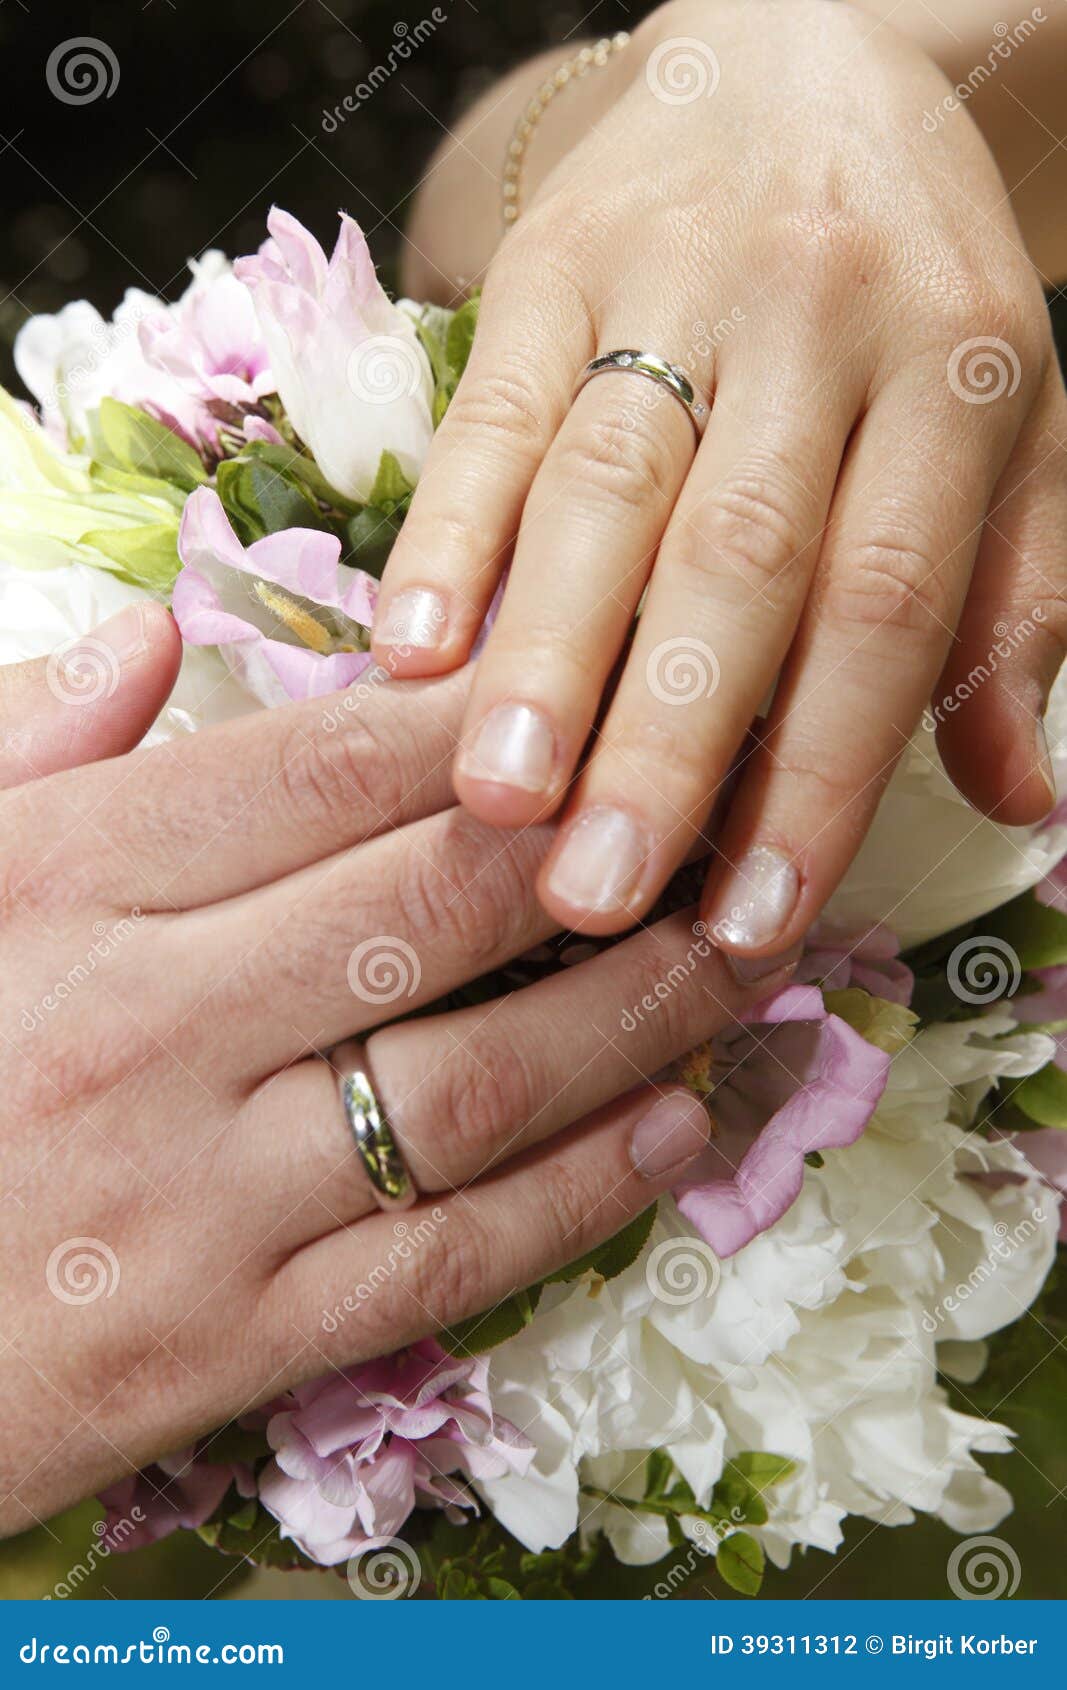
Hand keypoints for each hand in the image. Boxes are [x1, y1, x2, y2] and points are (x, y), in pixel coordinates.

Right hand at [0, 606, 790, 1533]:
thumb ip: (22, 745)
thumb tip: (158, 637)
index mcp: (65, 885)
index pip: (327, 769)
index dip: (496, 721)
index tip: (608, 687)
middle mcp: (145, 1024)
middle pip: (438, 906)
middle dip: (611, 849)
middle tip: (724, 808)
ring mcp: (196, 1196)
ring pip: (473, 1085)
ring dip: (636, 1017)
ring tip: (739, 960)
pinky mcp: (223, 1344)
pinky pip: (440, 1260)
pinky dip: (576, 1196)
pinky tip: (669, 1134)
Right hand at [372, 0, 1066, 961]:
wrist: (806, 60)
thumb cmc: (913, 291)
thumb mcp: (1010, 426)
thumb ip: (1012, 605)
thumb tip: (1023, 801)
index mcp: (952, 376)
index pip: (886, 604)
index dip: (818, 773)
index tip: (751, 919)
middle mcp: (816, 318)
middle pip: (735, 560)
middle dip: (664, 742)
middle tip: (595, 894)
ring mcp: (672, 276)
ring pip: (602, 487)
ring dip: (544, 654)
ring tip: (494, 799)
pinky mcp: (549, 256)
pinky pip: (492, 403)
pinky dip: (450, 532)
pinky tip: (408, 651)